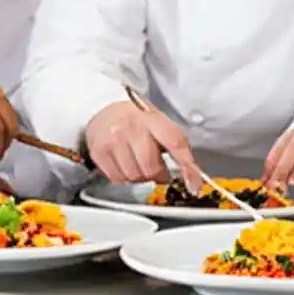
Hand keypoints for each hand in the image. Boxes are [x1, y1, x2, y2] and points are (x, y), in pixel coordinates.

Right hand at [84, 101, 201, 190]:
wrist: (103, 108)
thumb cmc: (135, 117)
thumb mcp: (157, 121)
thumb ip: (174, 144)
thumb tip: (192, 176)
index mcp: (152, 118)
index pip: (175, 143)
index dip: (188, 167)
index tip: (194, 185)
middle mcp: (132, 128)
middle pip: (151, 167)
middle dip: (157, 173)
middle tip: (156, 168)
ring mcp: (114, 140)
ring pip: (134, 176)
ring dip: (140, 177)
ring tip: (138, 163)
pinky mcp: (99, 152)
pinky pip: (118, 179)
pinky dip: (124, 178)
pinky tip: (124, 164)